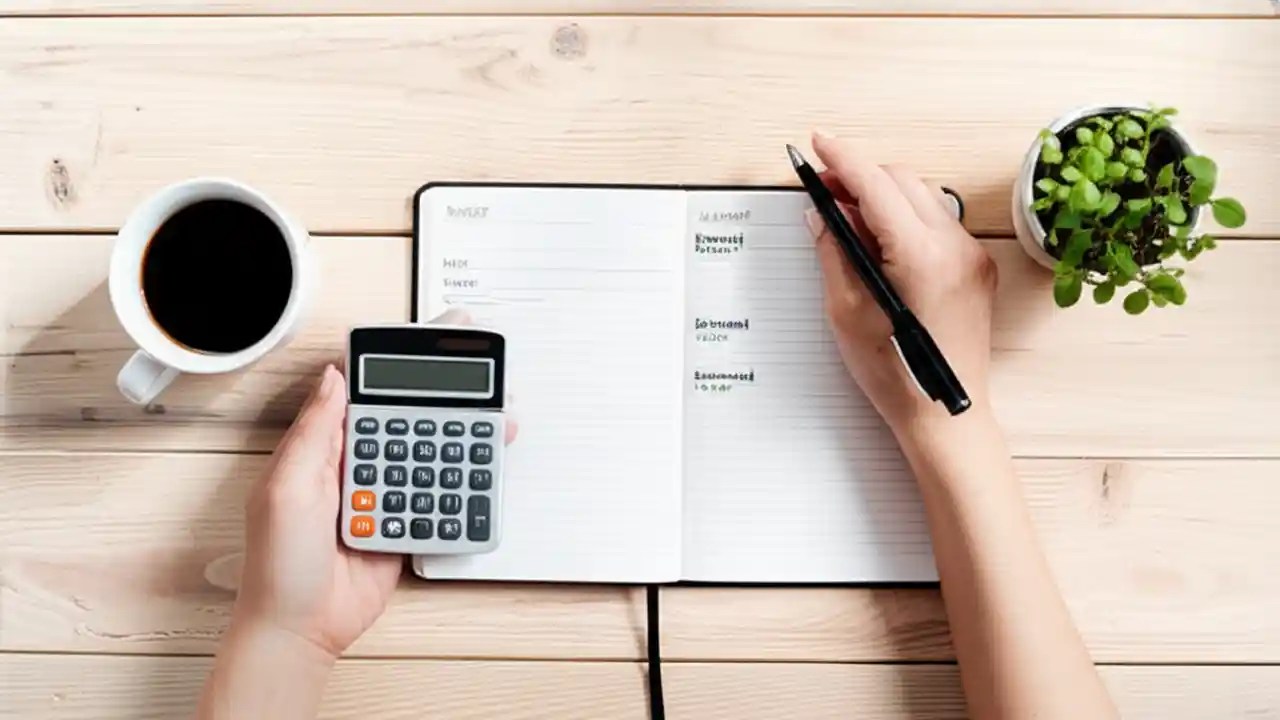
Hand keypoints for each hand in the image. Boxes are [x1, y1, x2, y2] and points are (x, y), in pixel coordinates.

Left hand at [233, 309, 515, 660]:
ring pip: (426, 458)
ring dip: (458, 443)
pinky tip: (477, 471)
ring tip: (493, 424)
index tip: (432, 342)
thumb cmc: (278, 566)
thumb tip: (333, 377)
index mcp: (320, 449)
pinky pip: (433, 498)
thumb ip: (314, 432)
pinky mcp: (399, 526)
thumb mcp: (286, 488)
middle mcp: (352, 468)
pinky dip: (456, 486)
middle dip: (443, 404)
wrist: (300, 631)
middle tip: (481, 384)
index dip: (395, 368)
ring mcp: (379, 497)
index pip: (363, 395)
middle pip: (405, 423)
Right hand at [805, 131, 996, 433]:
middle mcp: (954, 248)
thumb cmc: (897, 376)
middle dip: (859, 176)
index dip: (842, 159)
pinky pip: (937, 223)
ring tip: (847, 219)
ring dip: (883, 196)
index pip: (877, 184)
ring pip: (921, 197)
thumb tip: (824, 215)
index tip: (819, 144)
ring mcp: (970, 257)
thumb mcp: (847, 311)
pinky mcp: (976, 268)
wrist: (943, 413)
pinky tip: (878, 242)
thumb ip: (834, 253)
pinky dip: (904, 219)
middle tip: (822, 190)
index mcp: (921, 257)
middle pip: (901, 181)